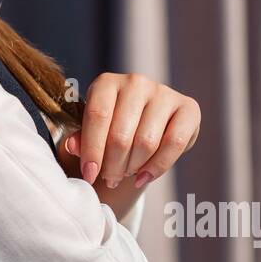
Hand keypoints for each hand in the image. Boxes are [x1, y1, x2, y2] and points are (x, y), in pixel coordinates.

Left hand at [63, 73, 199, 189]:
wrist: (145, 122)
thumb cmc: (112, 126)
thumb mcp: (92, 130)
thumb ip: (81, 137)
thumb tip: (72, 146)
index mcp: (107, 82)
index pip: (98, 116)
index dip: (91, 150)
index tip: (89, 174)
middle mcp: (136, 82)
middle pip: (121, 134)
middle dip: (112, 165)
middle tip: (109, 179)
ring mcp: (164, 93)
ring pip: (146, 142)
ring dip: (133, 167)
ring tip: (125, 174)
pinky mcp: (188, 108)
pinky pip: (173, 144)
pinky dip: (157, 167)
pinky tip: (143, 177)